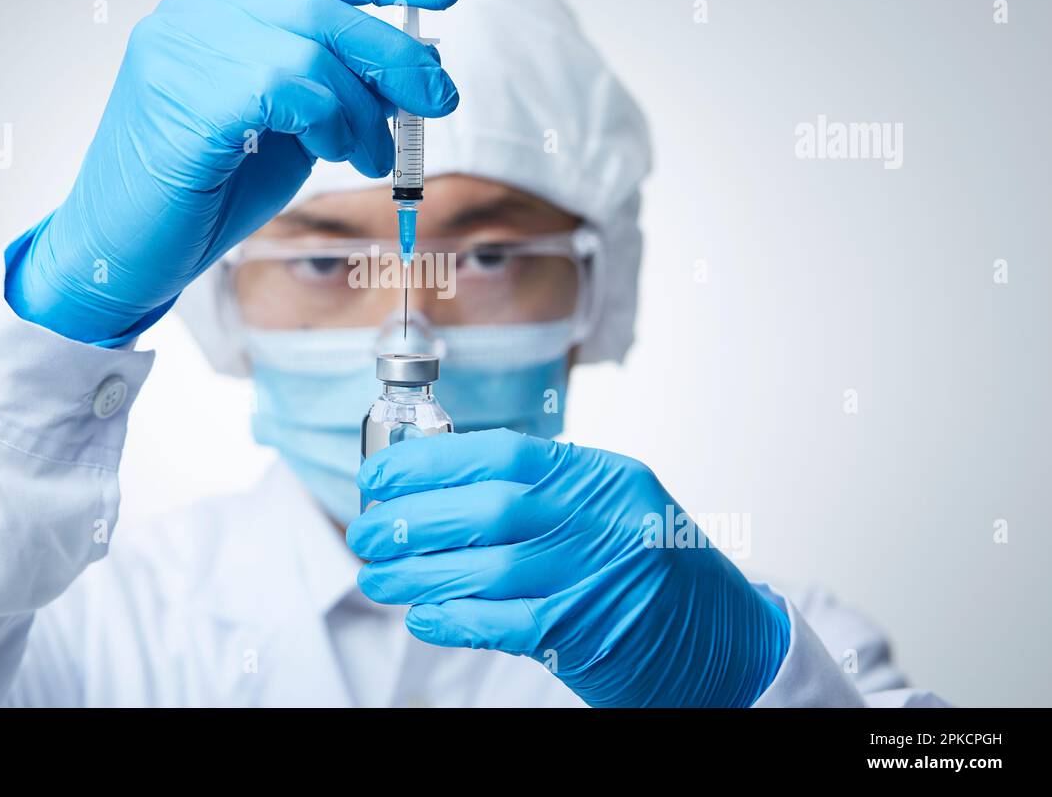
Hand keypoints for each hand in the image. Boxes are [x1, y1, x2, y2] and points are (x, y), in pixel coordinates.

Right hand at [6, 0, 460, 342]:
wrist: (128, 254)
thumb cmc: (206, 192)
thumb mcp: (290, 130)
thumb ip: (338, 91)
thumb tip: (418, 72)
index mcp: (218, 8)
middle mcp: (194, 13)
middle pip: (321, 7)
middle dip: (394, 56)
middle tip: (438, 101)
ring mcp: (181, 50)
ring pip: (309, 50)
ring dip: (362, 110)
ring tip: (372, 158)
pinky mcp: (184, 97)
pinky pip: (285, 88)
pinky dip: (327, 121)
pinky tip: (332, 154)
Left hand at [347, 429, 790, 707]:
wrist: (733, 646)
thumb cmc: (658, 574)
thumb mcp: (613, 511)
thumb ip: (546, 496)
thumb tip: (444, 489)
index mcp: (606, 477)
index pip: (504, 453)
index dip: (431, 461)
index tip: (381, 475)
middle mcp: (605, 518)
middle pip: (488, 507)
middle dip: (412, 518)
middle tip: (366, 531)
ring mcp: (600, 574)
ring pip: (488, 565)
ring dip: (418, 573)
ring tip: (377, 579)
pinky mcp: (590, 633)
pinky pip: (505, 622)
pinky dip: (455, 617)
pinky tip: (424, 616)